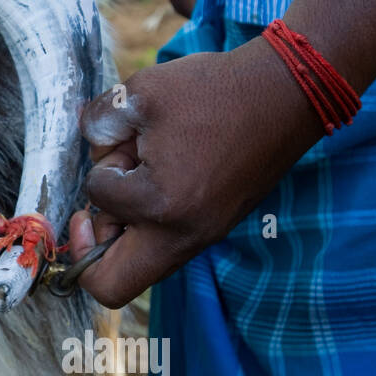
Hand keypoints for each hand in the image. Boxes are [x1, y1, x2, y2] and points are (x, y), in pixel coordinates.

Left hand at [67, 36, 323, 308]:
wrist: (287, 94)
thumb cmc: (215, 90)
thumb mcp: (140, 92)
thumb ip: (99, 120)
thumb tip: (90, 142)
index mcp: (160, 205)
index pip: (98, 199)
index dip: (100, 168)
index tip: (127, 144)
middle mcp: (182, 236)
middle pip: (110, 285)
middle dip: (89, 247)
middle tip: (99, 204)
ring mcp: (202, 238)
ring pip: (137, 268)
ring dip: (122, 229)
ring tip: (140, 175)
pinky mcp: (213, 229)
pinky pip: (163, 247)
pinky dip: (148, 220)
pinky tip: (159, 174)